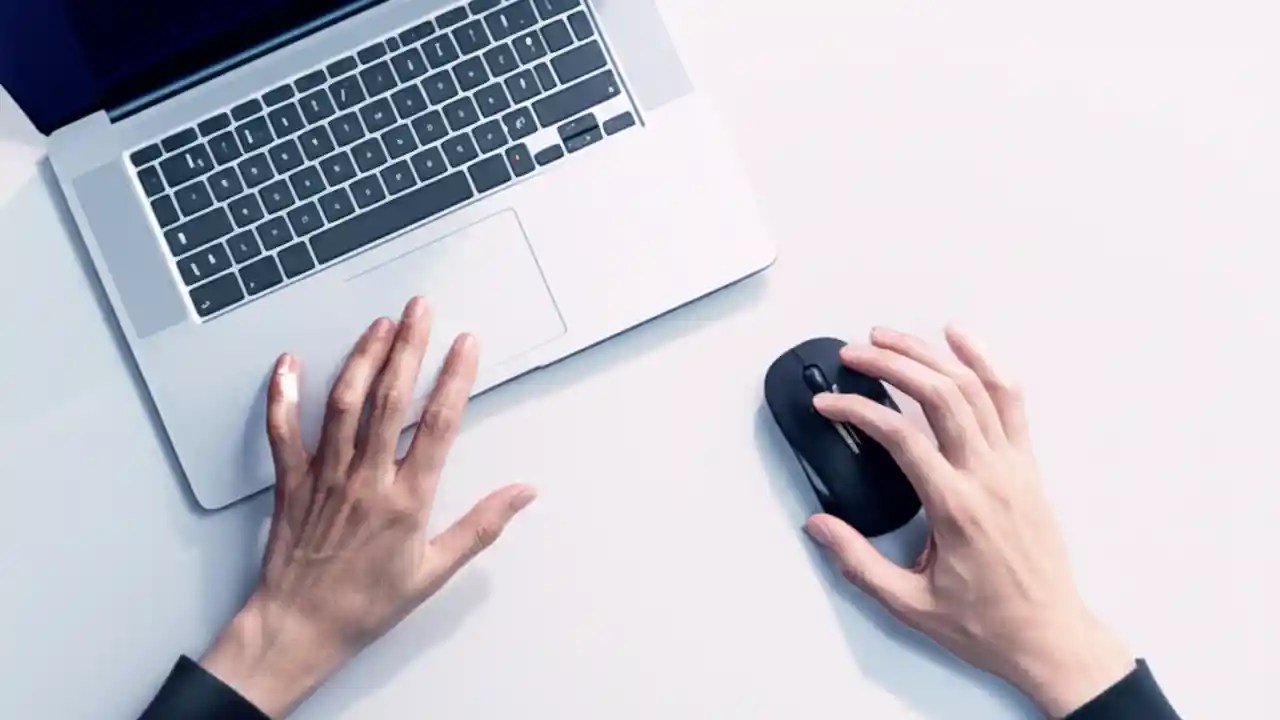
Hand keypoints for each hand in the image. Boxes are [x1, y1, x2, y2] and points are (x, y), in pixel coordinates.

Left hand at [200, 297, 536, 717]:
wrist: (298, 630)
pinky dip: (283, 395)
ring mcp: (326, 478)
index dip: (455, 378)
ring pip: (344, 405)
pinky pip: (283, 432)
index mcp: (408, 501)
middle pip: (391, 400)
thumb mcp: (435, 572)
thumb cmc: (366, 606)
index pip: (438, 425)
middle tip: (421, 309)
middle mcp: (367, 480)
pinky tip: (291, 363)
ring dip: (362, 358)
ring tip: (379, 324)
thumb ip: (481, 526)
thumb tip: (524, 493)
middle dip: (408, 347)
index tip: (466, 344)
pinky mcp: (291, 484)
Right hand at [803, 326, 1133, 716]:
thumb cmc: (985, 625)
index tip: (829, 404)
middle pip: (940, 395)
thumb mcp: (909, 603)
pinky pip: (1010, 401)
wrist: (1050, 638)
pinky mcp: (1027, 466)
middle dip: (892, 364)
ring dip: (930, 355)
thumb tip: (818, 526)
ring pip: (974, 388)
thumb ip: (857, 562)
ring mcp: (1013, 466)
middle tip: (854, 354)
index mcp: (956, 507)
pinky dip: (986, 363)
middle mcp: (988, 477)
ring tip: (892, 338)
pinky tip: (961, 341)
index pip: (902, 437)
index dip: (859, 410)